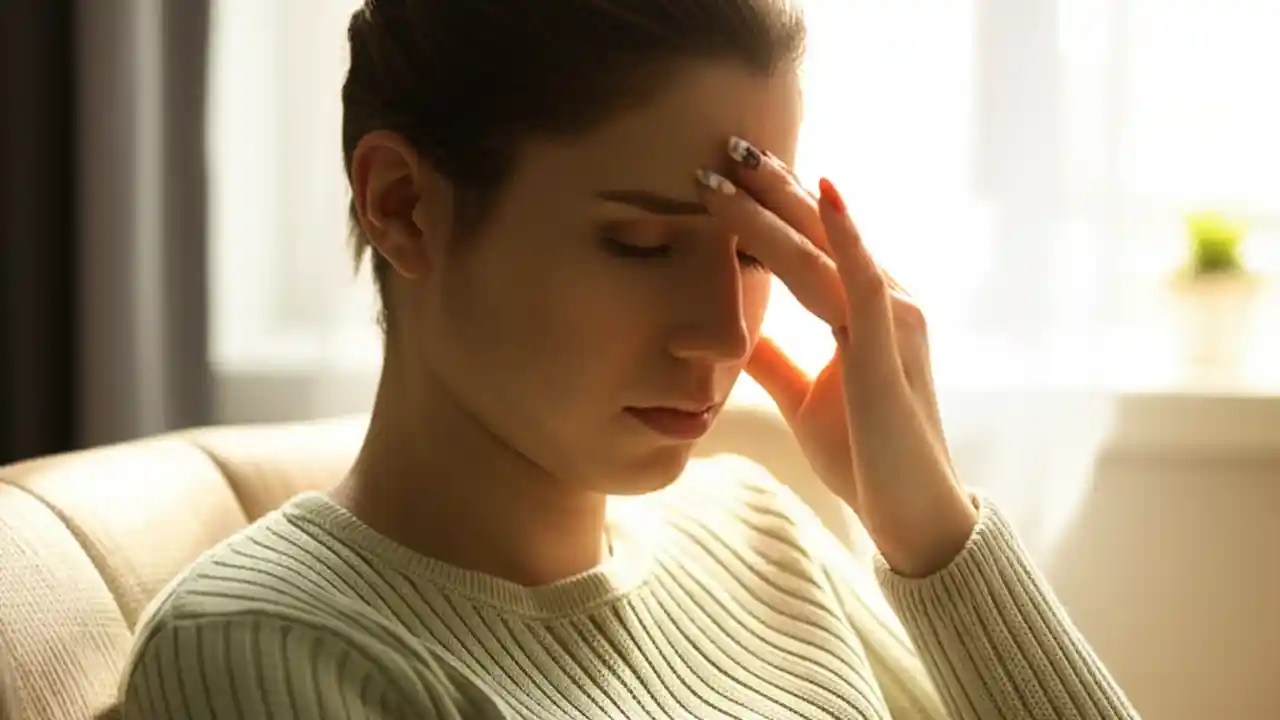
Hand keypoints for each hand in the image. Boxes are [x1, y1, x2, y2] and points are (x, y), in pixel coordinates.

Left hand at [694, 137, 976, 577]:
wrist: (907, 514)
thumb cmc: (864, 456)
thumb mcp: (804, 397)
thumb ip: (775, 359)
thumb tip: (738, 332)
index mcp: (864, 312)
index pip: (810, 248)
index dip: (771, 209)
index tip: (725, 176)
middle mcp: (886, 303)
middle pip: (819, 233)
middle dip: (771, 188)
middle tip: (726, 146)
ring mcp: (892, 321)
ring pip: (826, 248)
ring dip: (781, 203)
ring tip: (738, 163)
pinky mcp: (889, 348)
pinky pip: (865, 279)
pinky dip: (844, 234)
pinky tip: (823, 192)